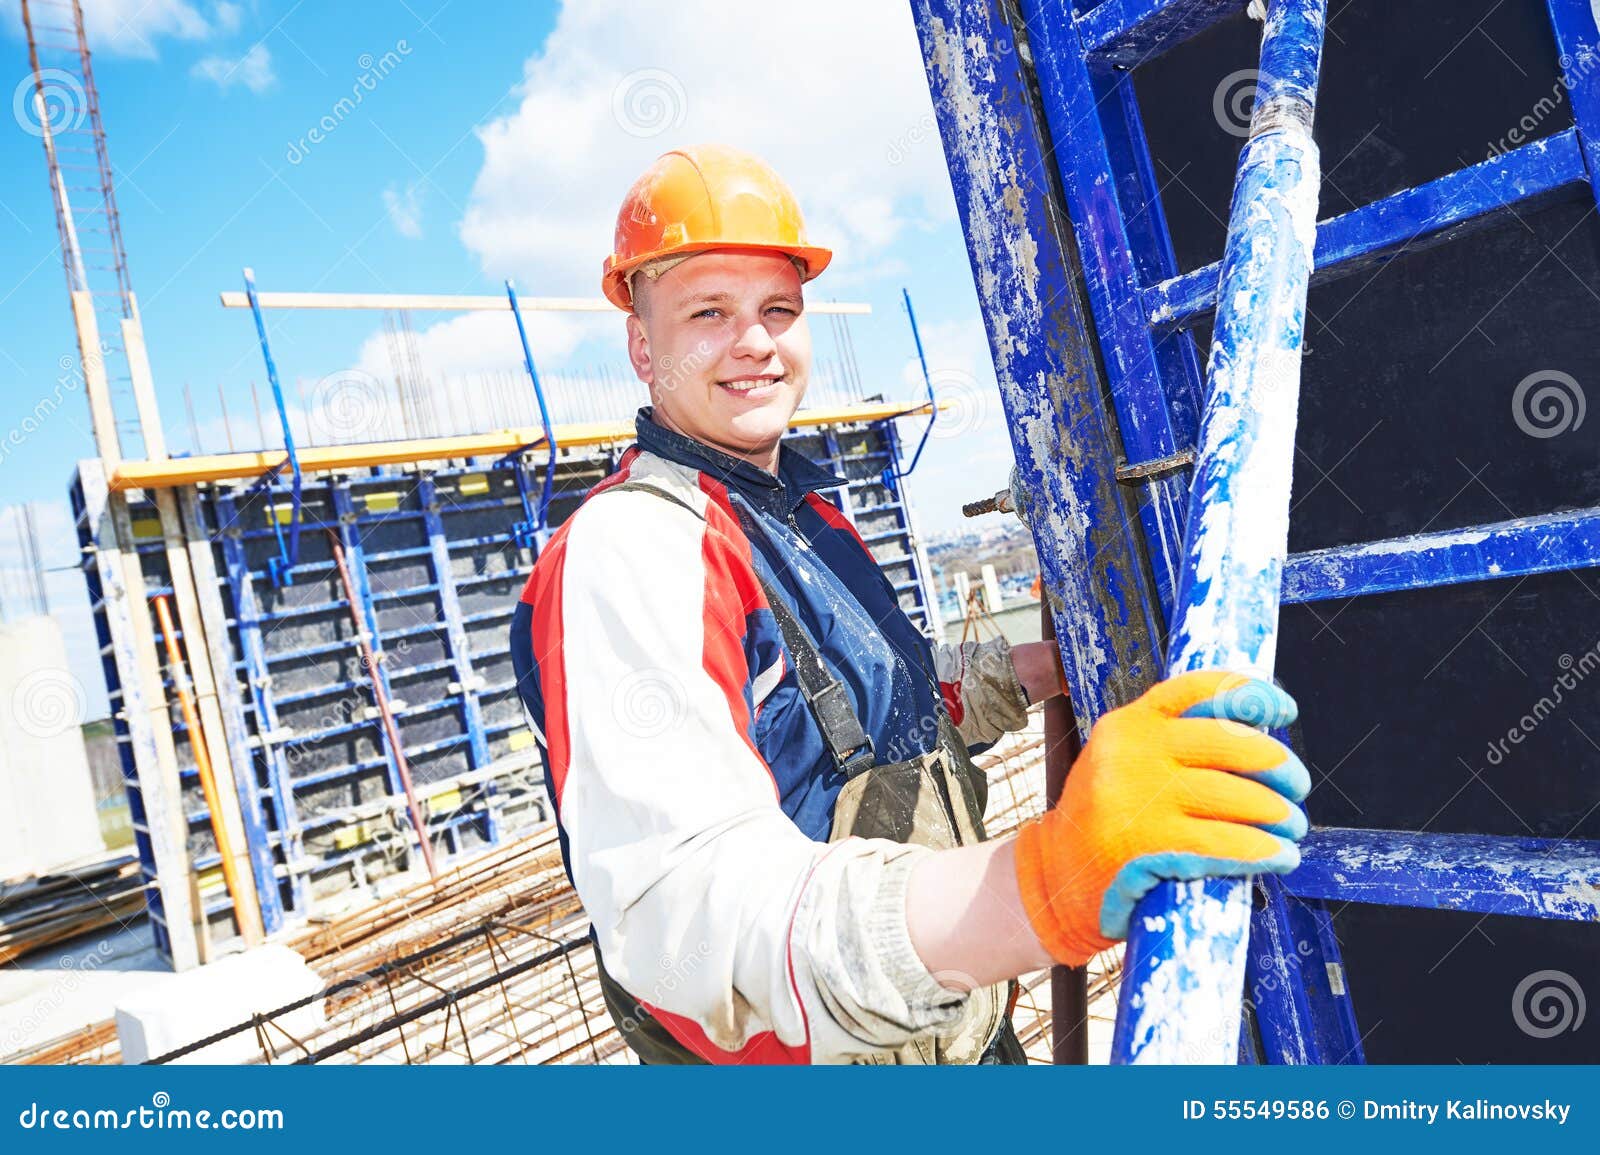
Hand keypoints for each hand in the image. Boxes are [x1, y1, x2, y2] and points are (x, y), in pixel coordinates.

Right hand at [1013, 669, 1308, 966]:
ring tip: (1292, 827)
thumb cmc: (1107, 819)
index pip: (1198, 690)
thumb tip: (1258, 738)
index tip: (1284, 709)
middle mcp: (1131, 751)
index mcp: (1129, 723)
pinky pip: (1222, 843)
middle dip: (1278, 765)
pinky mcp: (1145, 846)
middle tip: (1296, 787)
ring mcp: (1137, 798)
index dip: (1251, 694)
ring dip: (1278, 814)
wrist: (1055, 876)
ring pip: (1233, 796)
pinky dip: (1261, 851)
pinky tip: (1279, 857)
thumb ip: (1173, 744)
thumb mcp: (1125, 762)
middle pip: (1230, 743)